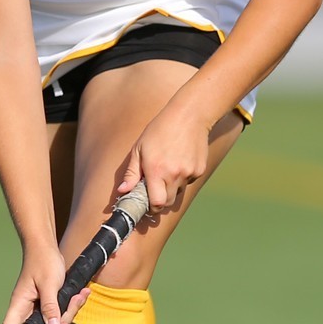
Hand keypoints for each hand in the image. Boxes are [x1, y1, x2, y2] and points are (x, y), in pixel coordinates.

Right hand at [0, 242, 87, 323]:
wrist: (46, 247)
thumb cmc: (42, 261)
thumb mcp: (48, 284)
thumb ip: (51, 306)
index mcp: (19, 307)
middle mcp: (26, 312)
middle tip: (68, 316)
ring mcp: (37, 311)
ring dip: (69, 314)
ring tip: (79, 296)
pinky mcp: (48, 306)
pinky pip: (60, 315)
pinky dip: (72, 306)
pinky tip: (81, 294)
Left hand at [112, 103, 212, 218]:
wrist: (189, 116)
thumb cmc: (160, 130)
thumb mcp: (139, 148)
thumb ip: (131, 173)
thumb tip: (122, 191)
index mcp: (156, 171)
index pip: (157, 203)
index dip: (152, 207)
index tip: (147, 203)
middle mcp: (174, 175)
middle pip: (168, 202)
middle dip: (160, 200)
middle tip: (155, 188)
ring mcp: (189, 173)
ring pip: (179, 191)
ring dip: (172, 187)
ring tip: (168, 167)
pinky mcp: (200, 170)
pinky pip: (189, 181)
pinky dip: (183, 177)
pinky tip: (180, 161)